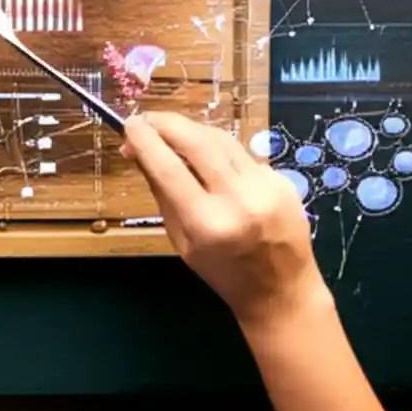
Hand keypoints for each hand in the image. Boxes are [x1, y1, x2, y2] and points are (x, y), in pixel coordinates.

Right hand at [121, 112, 325, 328]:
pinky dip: (219, 151)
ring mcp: (266, 187)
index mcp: (207, 224)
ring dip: (191, 130)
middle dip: (166, 123)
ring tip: (171, 132)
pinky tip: (208, 160)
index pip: (168, 168)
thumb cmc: (223, 273)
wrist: (282, 292)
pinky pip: (241, 155)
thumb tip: (140, 151)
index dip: (145, 140)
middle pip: (197, 141)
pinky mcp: (282, 180)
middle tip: (146, 119)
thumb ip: (163, 193)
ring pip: (221, 139)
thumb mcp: (182, 241)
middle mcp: (239, 200)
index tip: (129, 125)